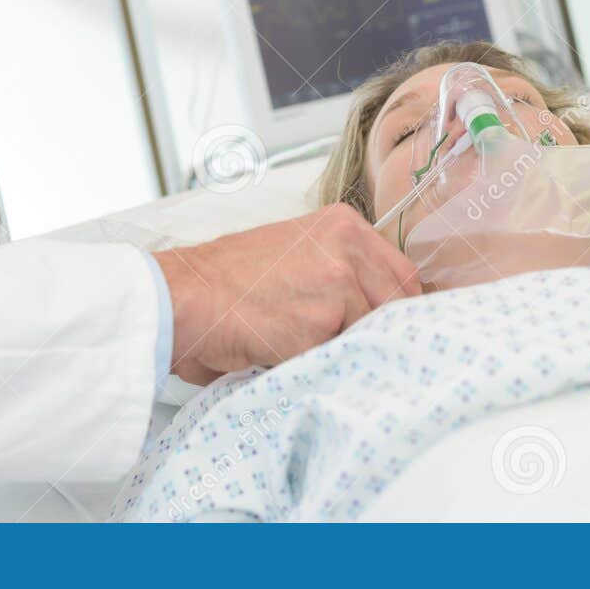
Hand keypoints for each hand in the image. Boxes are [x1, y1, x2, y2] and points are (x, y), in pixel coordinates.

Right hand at [152, 203, 421, 383]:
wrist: (186, 295)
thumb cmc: (228, 279)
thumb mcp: (296, 250)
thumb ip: (341, 267)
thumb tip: (377, 306)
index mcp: (344, 224)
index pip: (403, 275)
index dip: (398, 308)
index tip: (390, 327)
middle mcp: (348, 247)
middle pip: (398, 305)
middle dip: (376, 330)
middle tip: (348, 345)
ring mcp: (338, 283)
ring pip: (371, 332)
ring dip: (346, 348)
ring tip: (303, 345)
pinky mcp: (322, 322)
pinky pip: (341, 355)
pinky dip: (321, 364)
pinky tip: (290, 354)